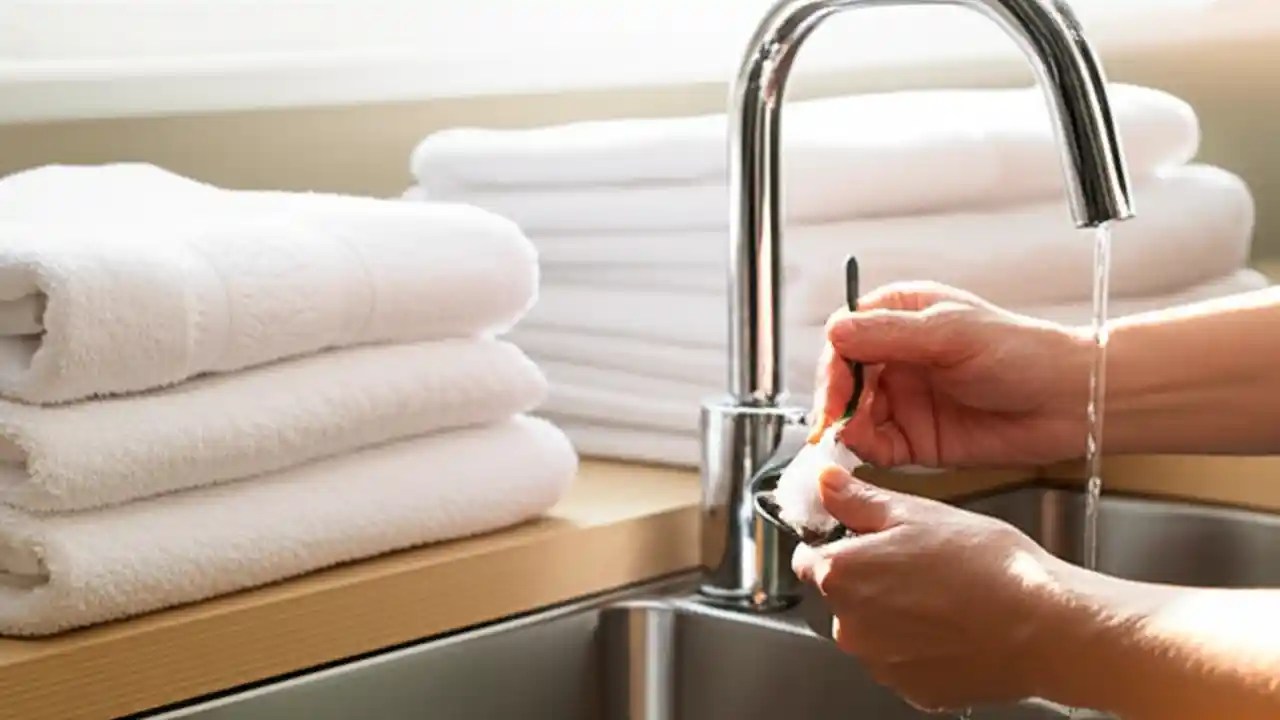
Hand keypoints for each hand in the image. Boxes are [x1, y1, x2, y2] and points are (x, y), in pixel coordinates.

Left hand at [792, 465, 1071, 712]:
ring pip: (872, 630)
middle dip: (870, 578)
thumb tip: (824, 483)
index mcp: (841, 574)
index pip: (810, 557)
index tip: (864, 537)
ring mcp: (880, 664)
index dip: (837, 542)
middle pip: (843, 596)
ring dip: (894, 614)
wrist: (1043, 626)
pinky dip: (919, 646)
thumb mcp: (916, 512)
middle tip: (919, 562)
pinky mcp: (912, 690)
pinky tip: (953, 626)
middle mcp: (850, 626)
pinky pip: (902, 662)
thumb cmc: (985, 565)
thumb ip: (859, 500)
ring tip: (943, 594)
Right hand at [811, 281, 1091, 466]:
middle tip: (833, 424)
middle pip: (843, 379)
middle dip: (835, 402)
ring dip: (845, 428)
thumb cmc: (1024, 354)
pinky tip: (864, 451)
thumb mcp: (953, 334)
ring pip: (854, 414)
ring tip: (849, 440)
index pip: (846, 337)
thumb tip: (837, 331)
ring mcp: (905, 398)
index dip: (835, 365)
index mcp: (902, 317)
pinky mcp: (915, 437)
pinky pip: (875, 445)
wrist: (1068, 404)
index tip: (835, 391)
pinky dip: (862, 450)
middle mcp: (898, 356)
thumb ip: (891, 334)